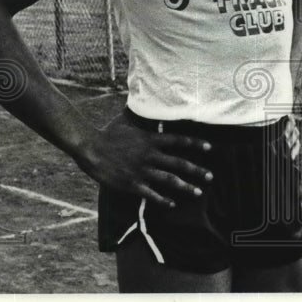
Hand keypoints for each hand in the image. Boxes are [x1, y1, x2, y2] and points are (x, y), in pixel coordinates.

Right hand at [75, 112, 213, 207]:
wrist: (91, 148)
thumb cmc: (109, 133)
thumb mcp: (128, 121)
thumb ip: (142, 116)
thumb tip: (147, 98)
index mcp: (150, 140)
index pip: (179, 141)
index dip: (195, 144)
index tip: (210, 148)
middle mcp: (149, 155)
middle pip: (179, 163)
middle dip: (197, 170)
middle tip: (211, 176)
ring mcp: (141, 170)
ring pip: (169, 180)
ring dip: (186, 186)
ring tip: (198, 191)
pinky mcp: (131, 183)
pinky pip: (151, 194)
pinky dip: (163, 199)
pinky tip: (173, 203)